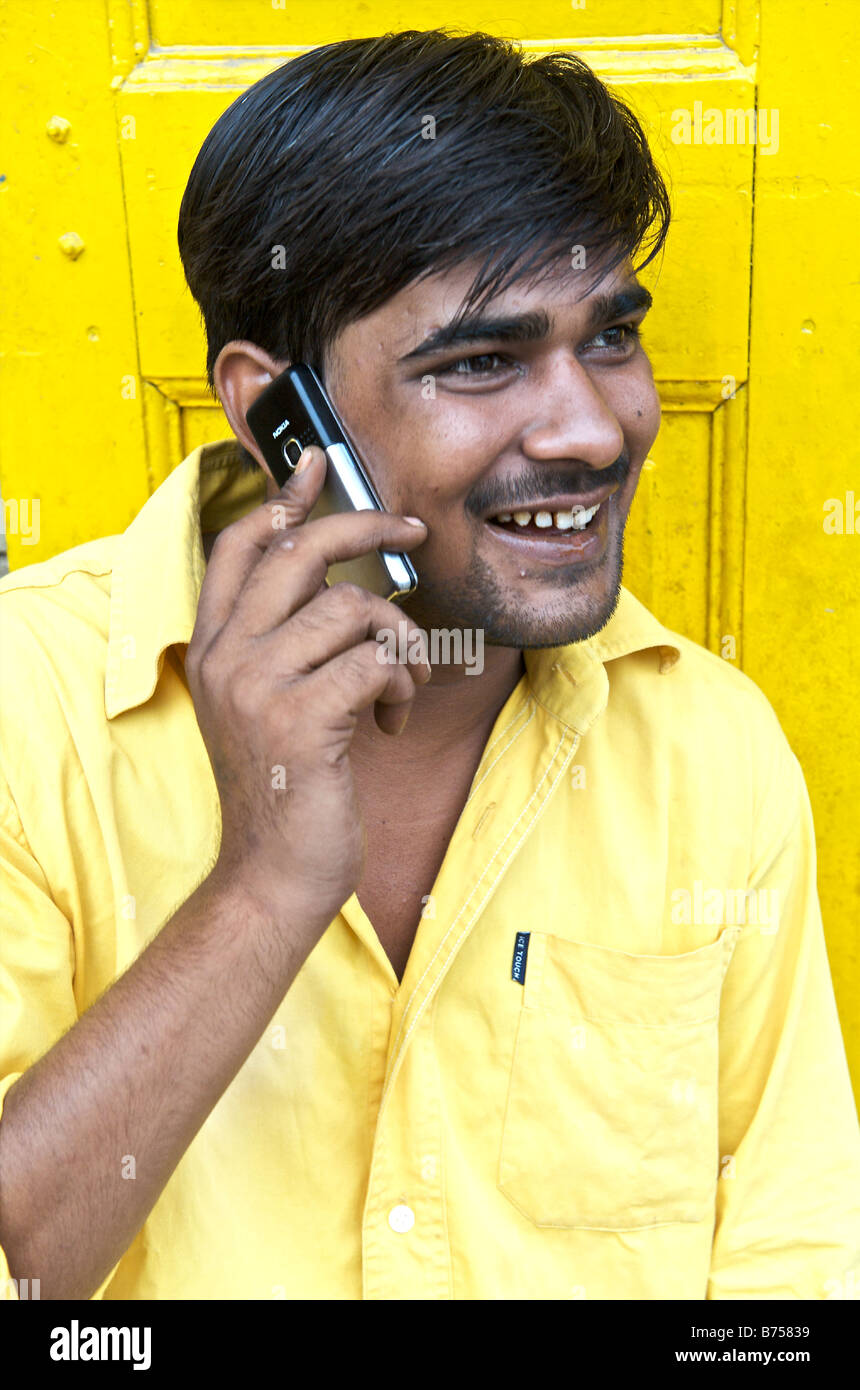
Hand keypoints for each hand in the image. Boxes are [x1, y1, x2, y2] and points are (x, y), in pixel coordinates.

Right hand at [185, 446, 429, 939]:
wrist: (274, 875)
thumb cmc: (287, 790)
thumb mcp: (268, 708)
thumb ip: (287, 648)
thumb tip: (344, 591)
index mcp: (215, 650)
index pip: (237, 549)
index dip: (280, 500)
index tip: (316, 467)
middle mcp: (226, 659)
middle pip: (299, 553)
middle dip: (366, 529)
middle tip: (411, 530)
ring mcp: (259, 687)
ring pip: (353, 609)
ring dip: (398, 646)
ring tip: (398, 690)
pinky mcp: (302, 720)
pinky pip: (377, 662)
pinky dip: (403, 688)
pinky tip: (393, 723)